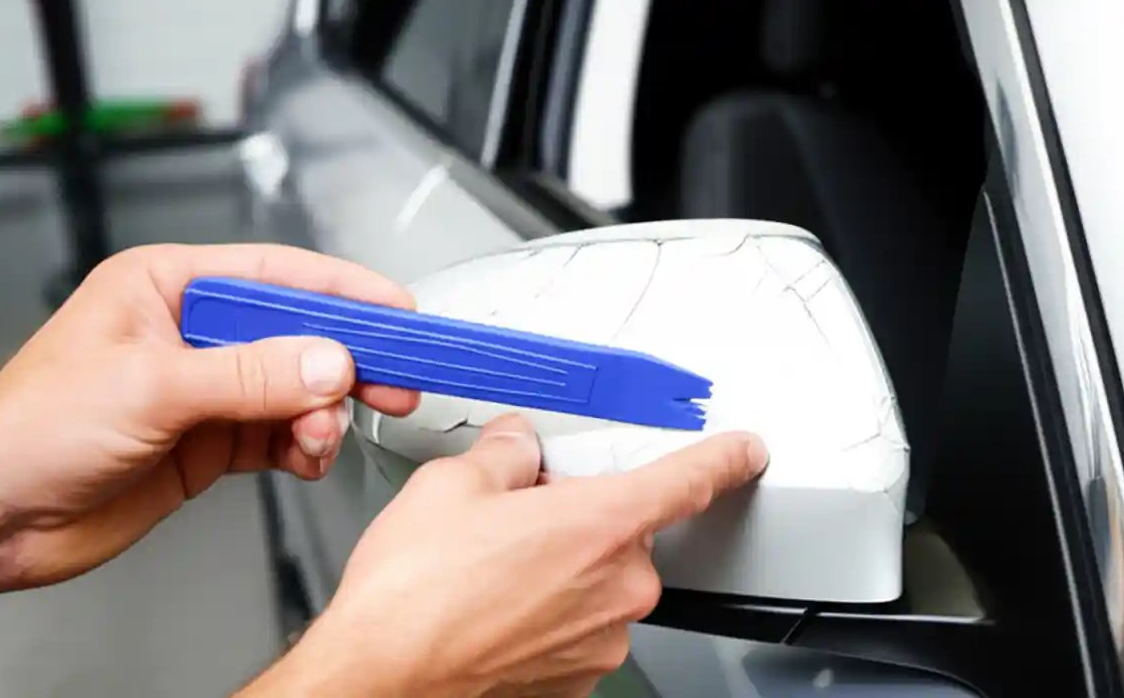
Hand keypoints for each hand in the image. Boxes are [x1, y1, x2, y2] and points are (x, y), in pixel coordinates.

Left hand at [0, 244, 417, 603]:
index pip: (276, 274)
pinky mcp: (210, 440)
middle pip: (297, 333)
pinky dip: (304, 447)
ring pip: (296, 389)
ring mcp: (205, 389)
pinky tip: (307, 456)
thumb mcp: (150, 387)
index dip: (343, 289)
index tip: (395, 310)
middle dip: (348, 359)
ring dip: (322, 413)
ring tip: (323, 435)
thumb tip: (328, 361)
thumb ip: (249, 375)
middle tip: (396, 380)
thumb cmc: (32, 429)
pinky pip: (281, 435)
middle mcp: (193, 332)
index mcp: (168, 287)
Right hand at [242, 414, 767, 697]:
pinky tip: (494, 605)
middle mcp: (617, 586)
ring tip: (490, 570)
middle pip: (625, 530)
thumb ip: (505, 456)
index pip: (691, 480)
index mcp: (601, 525)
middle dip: (582, 514)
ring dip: (563, 566)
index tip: (744, 451)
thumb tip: (516, 448)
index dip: (724, 459)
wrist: (380, 680)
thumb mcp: (452, 487)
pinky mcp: (578, 679)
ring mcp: (602, 640)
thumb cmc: (412, 596)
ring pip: (600, 580)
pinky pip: (580, 626)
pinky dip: (550, 611)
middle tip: (520, 516)